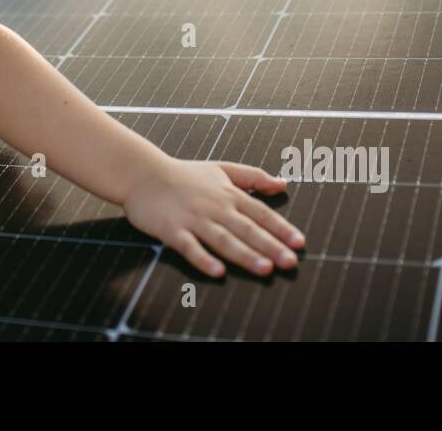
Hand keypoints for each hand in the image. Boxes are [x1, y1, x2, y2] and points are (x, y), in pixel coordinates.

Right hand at [121, 158, 304, 277]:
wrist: (142, 174)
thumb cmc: (183, 174)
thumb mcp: (221, 169)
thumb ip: (253, 176)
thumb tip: (283, 183)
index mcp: (227, 194)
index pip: (259, 212)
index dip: (280, 228)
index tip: (299, 243)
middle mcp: (214, 207)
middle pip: (246, 229)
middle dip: (270, 246)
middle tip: (289, 262)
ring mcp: (193, 219)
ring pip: (223, 239)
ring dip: (245, 254)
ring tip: (264, 269)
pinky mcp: (172, 230)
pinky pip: (190, 247)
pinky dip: (204, 259)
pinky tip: (218, 271)